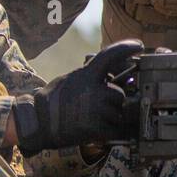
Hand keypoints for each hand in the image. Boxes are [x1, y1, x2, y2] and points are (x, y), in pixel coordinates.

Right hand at [13, 39, 143, 154]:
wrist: (38, 123)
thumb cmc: (53, 101)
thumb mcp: (71, 79)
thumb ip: (90, 75)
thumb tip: (111, 69)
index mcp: (86, 75)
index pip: (110, 55)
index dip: (126, 48)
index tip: (138, 45)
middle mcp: (94, 90)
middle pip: (118, 93)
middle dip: (111, 100)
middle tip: (95, 106)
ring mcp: (96, 109)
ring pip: (118, 111)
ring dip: (110, 116)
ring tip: (91, 117)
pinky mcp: (97, 128)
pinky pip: (116, 128)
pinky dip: (110, 130)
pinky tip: (96, 129)